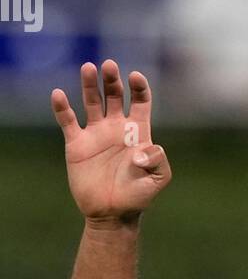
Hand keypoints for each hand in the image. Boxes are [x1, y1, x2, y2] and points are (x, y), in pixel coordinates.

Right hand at [51, 61, 171, 220]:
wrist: (112, 214)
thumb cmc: (139, 196)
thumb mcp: (158, 178)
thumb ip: (158, 160)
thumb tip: (141, 149)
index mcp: (138, 131)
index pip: (140, 101)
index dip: (139, 87)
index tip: (135, 76)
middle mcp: (117, 127)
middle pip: (115, 95)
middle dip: (112, 80)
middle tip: (109, 65)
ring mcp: (96, 134)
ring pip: (92, 102)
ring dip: (90, 85)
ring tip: (88, 68)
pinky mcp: (76, 144)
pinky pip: (68, 121)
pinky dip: (62, 108)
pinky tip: (59, 94)